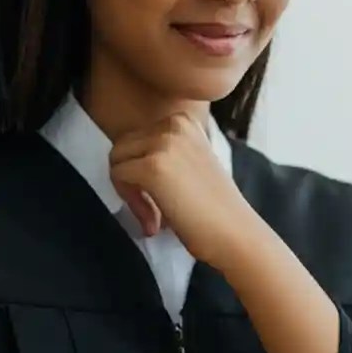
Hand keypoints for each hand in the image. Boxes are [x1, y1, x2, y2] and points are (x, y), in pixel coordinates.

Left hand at [109, 111, 255, 267]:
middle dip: (131, 179)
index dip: (141, 169)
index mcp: (183, 119)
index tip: (160, 194)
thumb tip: (122, 159)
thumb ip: (162, 152)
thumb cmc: (213, 208)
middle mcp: (174, 123)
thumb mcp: (189, 162)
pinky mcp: (152, 166)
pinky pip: (117, 176)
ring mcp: (163, 143)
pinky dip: (131, 203)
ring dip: (129, 191)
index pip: (136, 137)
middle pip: (122, 146)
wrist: (235, 233)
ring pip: (116, 159)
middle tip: (154, 209)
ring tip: (154, 215)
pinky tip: (155, 221)